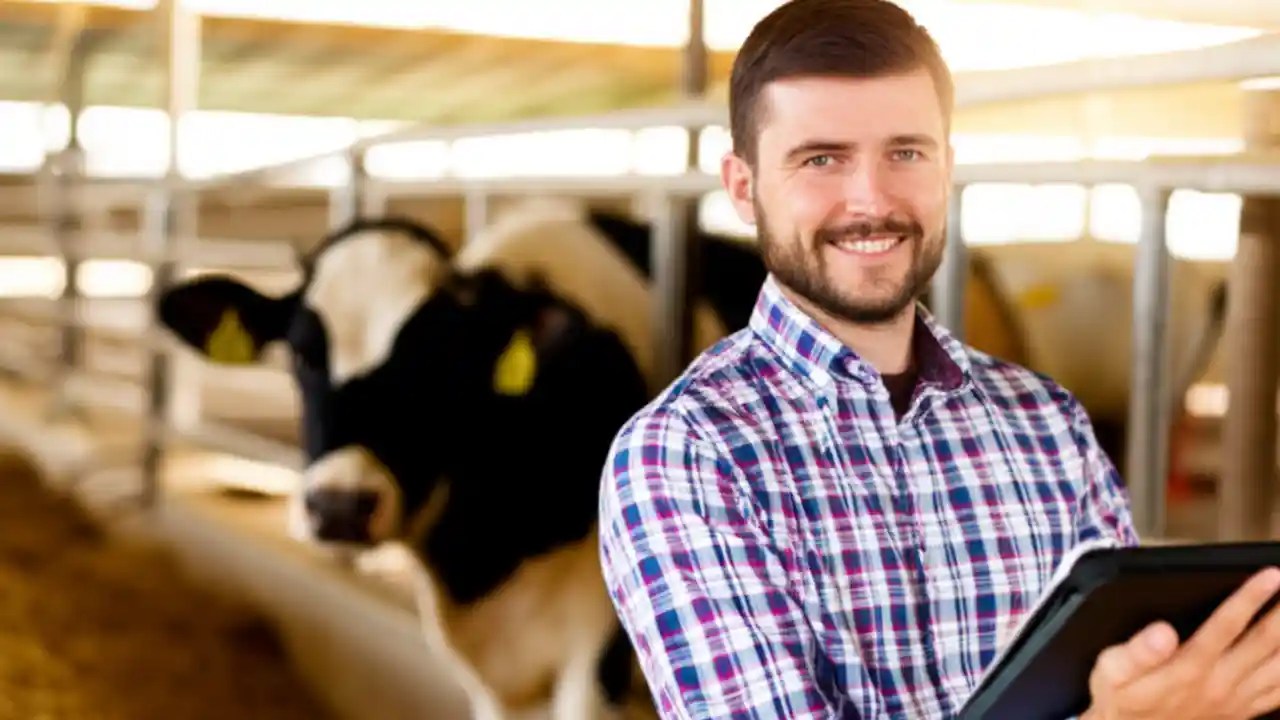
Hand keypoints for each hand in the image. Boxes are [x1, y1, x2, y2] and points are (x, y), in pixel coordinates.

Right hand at [1081, 567, 1279, 719]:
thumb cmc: (1122, 699)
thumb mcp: (1113, 672)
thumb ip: (1137, 652)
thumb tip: (1162, 631)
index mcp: (1189, 667)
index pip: (1227, 625)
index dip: (1250, 598)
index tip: (1271, 575)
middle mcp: (1219, 682)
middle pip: (1264, 642)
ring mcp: (1236, 699)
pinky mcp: (1243, 711)